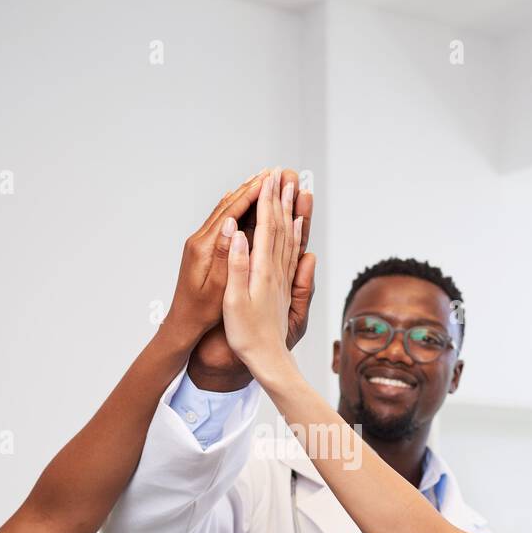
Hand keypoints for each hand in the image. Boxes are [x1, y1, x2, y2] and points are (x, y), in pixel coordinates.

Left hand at [160, 171, 267, 346]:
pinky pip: (222, 222)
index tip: (268, 179)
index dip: (251, 194)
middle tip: (270, 172)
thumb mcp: (218, 288)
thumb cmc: (201, 313)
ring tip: (260, 181)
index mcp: (204, 248)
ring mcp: (200, 244)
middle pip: (227, 205)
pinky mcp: (203, 249)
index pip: (231, 212)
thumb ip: (225, 256)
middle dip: (249, 187)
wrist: (182, 324)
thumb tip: (232, 226)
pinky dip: (236, 208)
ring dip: (243, 194)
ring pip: (224, 211)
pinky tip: (243, 203)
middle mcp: (200, 241)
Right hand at [190, 168, 315, 390]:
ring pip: (289, 236)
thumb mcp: (233, 301)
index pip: (266, 226)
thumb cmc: (246, 335)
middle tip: (285, 172)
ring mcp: (282, 278)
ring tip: (295, 190)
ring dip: (291, 211)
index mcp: (262, 270)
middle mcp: (276, 270)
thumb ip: (237, 266)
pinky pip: (292, 254)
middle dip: (282, 197)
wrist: (267, 360)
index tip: (269, 176)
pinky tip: (297, 226)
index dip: (267, 200)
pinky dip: (296, 235)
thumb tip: (238, 233)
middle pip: (281, 226)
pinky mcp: (284, 287)